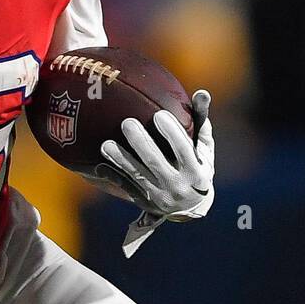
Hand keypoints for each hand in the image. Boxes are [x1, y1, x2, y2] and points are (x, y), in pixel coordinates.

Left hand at [99, 90, 214, 220]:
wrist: (188, 210)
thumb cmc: (197, 171)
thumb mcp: (205, 151)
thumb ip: (201, 123)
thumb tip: (201, 93)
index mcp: (195, 171)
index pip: (183, 149)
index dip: (171, 132)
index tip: (158, 114)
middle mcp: (177, 185)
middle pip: (155, 161)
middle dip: (140, 142)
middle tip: (127, 122)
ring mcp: (159, 195)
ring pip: (137, 175)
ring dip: (120, 159)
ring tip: (106, 144)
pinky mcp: (144, 202)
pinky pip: (126, 187)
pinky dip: (113, 176)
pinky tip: (100, 164)